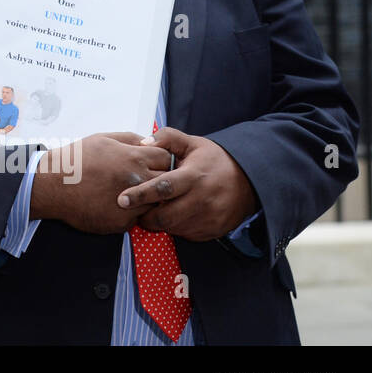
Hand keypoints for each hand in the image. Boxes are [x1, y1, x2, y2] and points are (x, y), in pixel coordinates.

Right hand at [30, 132, 173, 234]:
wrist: (53, 186)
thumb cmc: (76, 159)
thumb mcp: (103, 139)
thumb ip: (130, 139)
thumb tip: (149, 142)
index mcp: (134, 158)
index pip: (166, 157)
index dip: (160, 159)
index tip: (151, 162)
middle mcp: (137, 181)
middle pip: (167, 181)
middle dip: (159, 179)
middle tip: (144, 179)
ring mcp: (132, 204)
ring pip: (155, 202)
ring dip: (148, 198)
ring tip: (130, 193)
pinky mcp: (123, 222)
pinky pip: (137, 217)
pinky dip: (130, 212)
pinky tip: (114, 205)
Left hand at [118, 127, 257, 240]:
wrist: (250, 180)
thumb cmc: (214, 160)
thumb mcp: (193, 143)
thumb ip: (167, 138)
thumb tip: (142, 143)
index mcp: (193, 176)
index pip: (162, 188)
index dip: (140, 194)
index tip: (121, 199)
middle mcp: (202, 199)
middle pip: (166, 217)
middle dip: (146, 217)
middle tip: (136, 211)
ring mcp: (209, 218)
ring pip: (174, 228)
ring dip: (161, 223)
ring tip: (156, 210)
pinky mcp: (214, 230)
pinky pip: (187, 234)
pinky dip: (176, 228)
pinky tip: (175, 215)